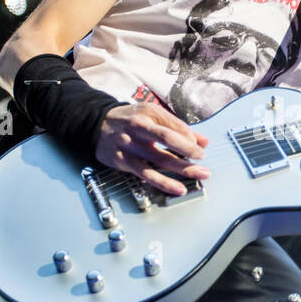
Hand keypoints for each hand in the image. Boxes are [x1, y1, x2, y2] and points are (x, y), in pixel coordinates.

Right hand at [94, 102, 209, 195]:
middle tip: (203, 160)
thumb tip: (203, 141)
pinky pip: (147, 174)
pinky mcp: (124, 160)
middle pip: (168, 139)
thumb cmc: (129, 120)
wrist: (96, 124)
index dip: (191, 139)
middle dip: (190, 150)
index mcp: (150, 113)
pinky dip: (164, 182)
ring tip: (200, 174)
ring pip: (160, 159)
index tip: (200, 149)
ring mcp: (131, 144)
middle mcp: (139, 127)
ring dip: (183, 169)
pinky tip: (177, 188)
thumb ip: (178, 127)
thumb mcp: (152, 115)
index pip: (177, 126)